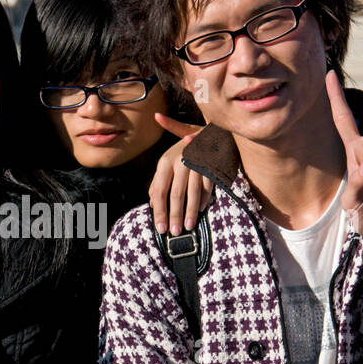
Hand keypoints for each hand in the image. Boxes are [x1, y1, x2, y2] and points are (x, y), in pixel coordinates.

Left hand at [149, 114, 213, 234]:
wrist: (211, 130)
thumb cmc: (185, 148)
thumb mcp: (169, 158)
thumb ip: (158, 179)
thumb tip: (151, 201)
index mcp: (165, 162)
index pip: (159, 190)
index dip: (159, 211)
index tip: (160, 228)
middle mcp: (180, 161)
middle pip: (175, 194)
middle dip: (174, 215)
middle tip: (174, 233)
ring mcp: (197, 163)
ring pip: (192, 192)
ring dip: (190, 212)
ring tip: (188, 226)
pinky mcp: (211, 165)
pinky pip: (207, 186)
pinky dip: (204, 199)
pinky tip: (201, 210)